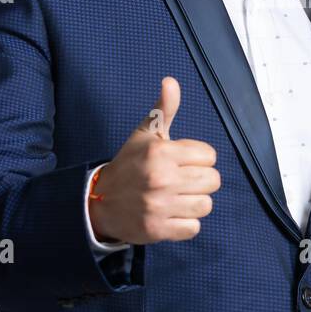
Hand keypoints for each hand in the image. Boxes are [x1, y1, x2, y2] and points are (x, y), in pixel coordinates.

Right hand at [87, 76, 219, 243]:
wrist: (98, 201)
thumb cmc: (129, 165)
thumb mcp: (144, 135)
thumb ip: (163, 109)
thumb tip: (171, 81)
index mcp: (160, 152)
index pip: (209, 156)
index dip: (199, 158)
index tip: (182, 162)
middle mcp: (161, 178)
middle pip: (213, 180)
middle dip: (200, 180)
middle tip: (181, 181)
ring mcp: (159, 206)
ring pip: (206, 205)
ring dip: (194, 203)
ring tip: (177, 198)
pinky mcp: (158, 230)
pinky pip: (194, 228)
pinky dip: (186, 224)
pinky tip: (172, 215)